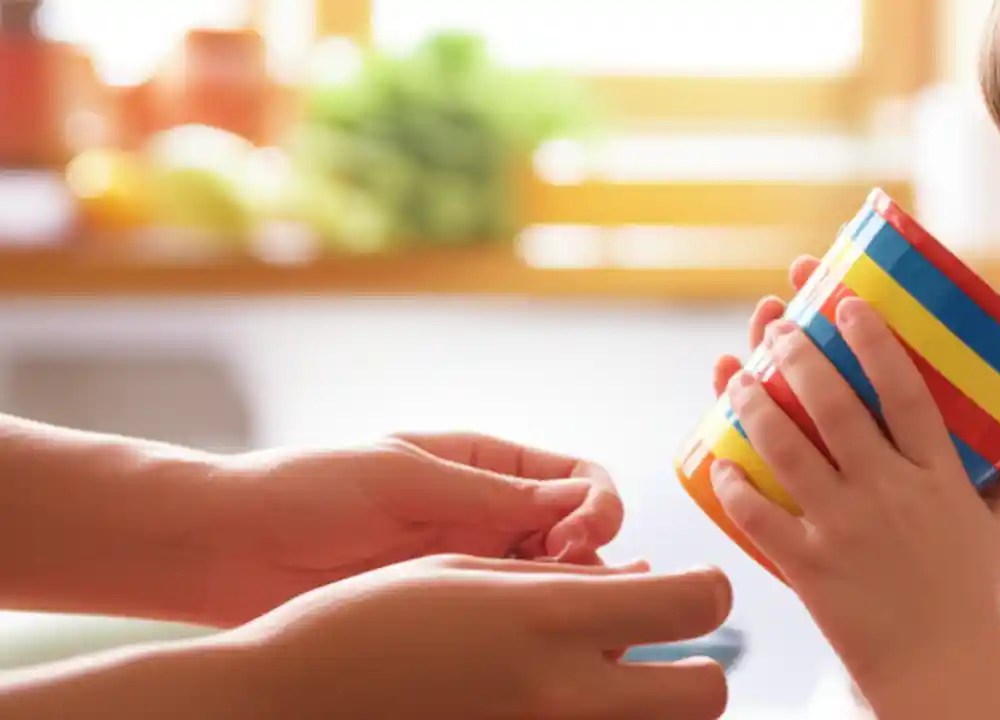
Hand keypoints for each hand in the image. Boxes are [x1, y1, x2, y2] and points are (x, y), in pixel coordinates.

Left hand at [204, 433, 622, 624]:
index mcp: (482, 465)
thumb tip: (579, 498)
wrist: (227, 547)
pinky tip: (519, 643)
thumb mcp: (402, 476)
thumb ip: (489, 492)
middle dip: (590, 555)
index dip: (595, 505)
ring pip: (551, 585)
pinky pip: (505, 621)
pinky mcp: (444, 613)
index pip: (576, 478)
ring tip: (548, 617)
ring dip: (566, 596)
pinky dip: (527, 628)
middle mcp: (486, 515)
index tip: (578, 536)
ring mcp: (468, 568)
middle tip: (562, 577)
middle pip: (578, 536)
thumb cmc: (304, 490)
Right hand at [234, 555, 731, 719]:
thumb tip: (636, 579)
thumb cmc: (361, 622)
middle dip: (701, 672)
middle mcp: (561, 693)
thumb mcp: (462, 574)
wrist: (282, 707)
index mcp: (547, 618)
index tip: (690, 587)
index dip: (707, 587)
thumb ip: (557, 580)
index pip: (696, 602)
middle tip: (667, 656)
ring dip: (647, 707)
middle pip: (706, 697)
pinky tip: (545, 707)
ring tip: (600, 682)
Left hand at [708, 259, 999, 682]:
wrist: (942, 672)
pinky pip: (760, 519)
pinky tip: (719, 461)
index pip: (905, 393)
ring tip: (735, 376)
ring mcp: (845, 531)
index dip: (873, 342)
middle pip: (836, 408)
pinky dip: (736, 488)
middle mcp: (890, 494)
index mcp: (938, 477)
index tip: (846, 303)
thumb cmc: (971, 595)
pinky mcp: (810, 569)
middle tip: (777, 325)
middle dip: (800, 357)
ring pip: (789, 452)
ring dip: (756, 407)